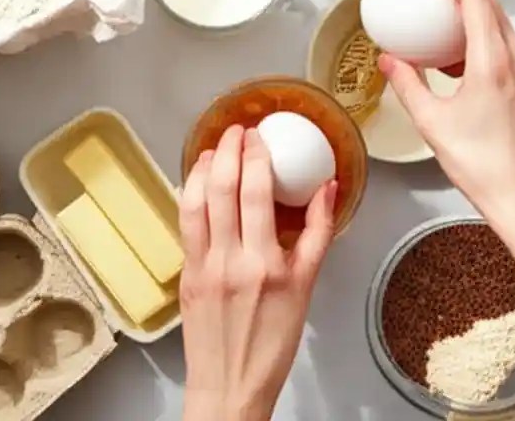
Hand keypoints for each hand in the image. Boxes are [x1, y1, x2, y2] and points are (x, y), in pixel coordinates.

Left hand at [179, 125, 337, 420]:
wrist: (231, 385)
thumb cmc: (273, 343)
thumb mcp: (307, 287)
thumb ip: (318, 233)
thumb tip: (329, 188)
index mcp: (267, 264)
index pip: (256, 193)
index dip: (255, 156)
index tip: (259, 135)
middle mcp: (232, 261)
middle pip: (223, 189)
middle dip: (227, 150)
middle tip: (236, 130)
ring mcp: (204, 267)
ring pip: (196, 201)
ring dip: (202, 167)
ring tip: (214, 147)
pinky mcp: (186, 274)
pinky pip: (186, 223)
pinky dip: (191, 194)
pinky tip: (198, 181)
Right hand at [378, 0, 514, 228]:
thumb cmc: (480, 164)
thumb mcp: (432, 122)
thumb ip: (407, 84)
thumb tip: (389, 60)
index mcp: (493, 62)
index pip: (475, 0)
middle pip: (491, 6)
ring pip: (500, 25)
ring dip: (470, 16)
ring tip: (437, 23)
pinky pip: (504, 46)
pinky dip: (479, 38)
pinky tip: (455, 58)